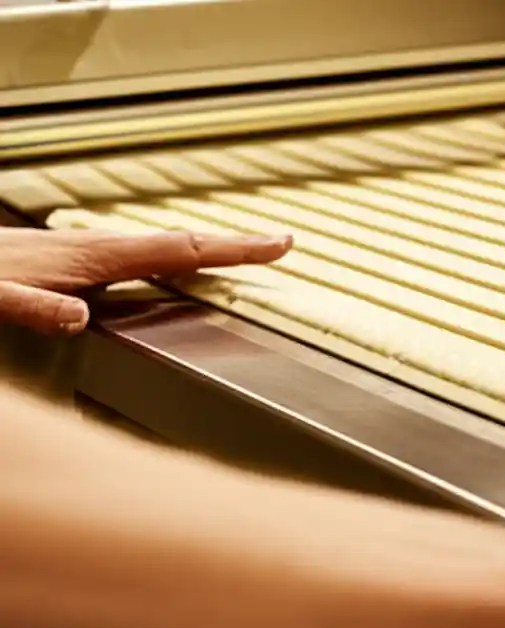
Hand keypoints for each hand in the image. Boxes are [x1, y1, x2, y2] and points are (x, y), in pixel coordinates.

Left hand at [0, 227, 290, 334]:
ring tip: (244, 254)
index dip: (233, 249)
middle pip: (182, 243)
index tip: (280, 243)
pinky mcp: (75, 265)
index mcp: (92, 258)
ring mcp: (87, 255)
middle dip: (235, 245)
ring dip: (208, 250)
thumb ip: (30, 306)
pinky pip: (142, 261)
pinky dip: (174, 263)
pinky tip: (176, 272)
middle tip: (283, 243)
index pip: (177, 250)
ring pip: (163, 248)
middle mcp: (96, 249)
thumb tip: (79, 316)